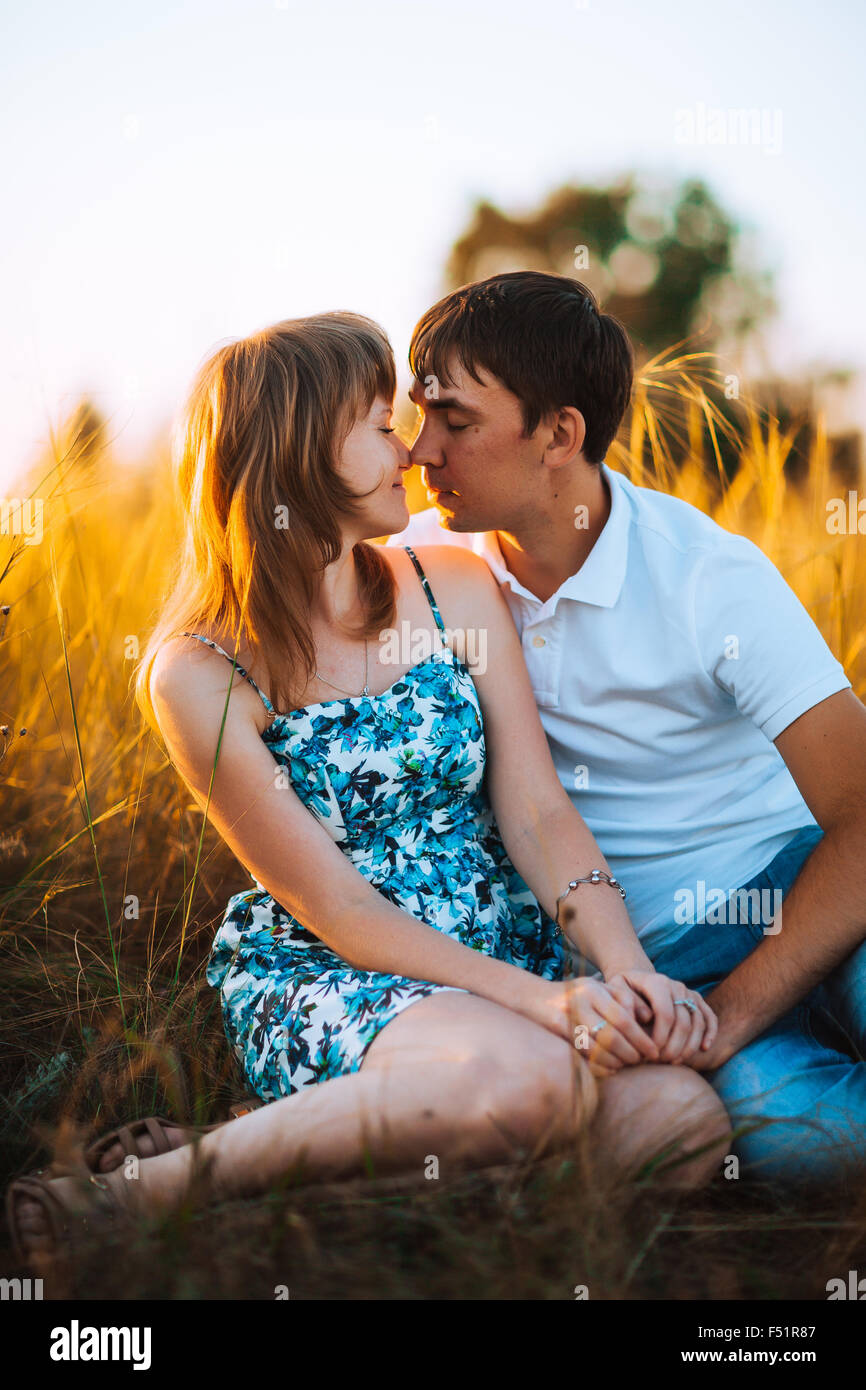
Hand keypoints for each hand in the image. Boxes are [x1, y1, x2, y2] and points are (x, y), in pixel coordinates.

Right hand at [529, 977, 660, 1078]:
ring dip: (616, 1061)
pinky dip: (600, 1065)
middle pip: (612, 1035)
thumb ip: (623, 999)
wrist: (533, 998)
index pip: (623, 1018)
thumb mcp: (598, 989)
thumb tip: (648, 1017)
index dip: (641, 1038)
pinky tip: (610, 1069)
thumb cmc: (575, 996)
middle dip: (631, 1052)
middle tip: (641, 1061)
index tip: (653, 1051)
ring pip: (597, 1048)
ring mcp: (565, 1017)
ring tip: (626, 1065)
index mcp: (593, 989)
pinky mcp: (555, 1031)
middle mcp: (579, 1001)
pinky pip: (582, 1054)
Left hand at [606, 969, 717, 1064]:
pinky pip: (709, 1016)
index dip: (661, 1037)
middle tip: (661, 1062)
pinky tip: (704, 1049)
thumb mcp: (616, 991)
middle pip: (683, 1022)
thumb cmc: (623, 990)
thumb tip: (646, 1018)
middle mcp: (676, 986)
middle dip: (674, 1046)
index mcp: (657, 982)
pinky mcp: (697, 1000)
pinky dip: (710, 1033)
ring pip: (698, 1022)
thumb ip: (628, 1004)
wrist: (637, 979)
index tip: (651, 1053)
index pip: (666, 1014)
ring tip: (674, 1061)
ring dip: (689, 1046)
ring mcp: (688, 992)